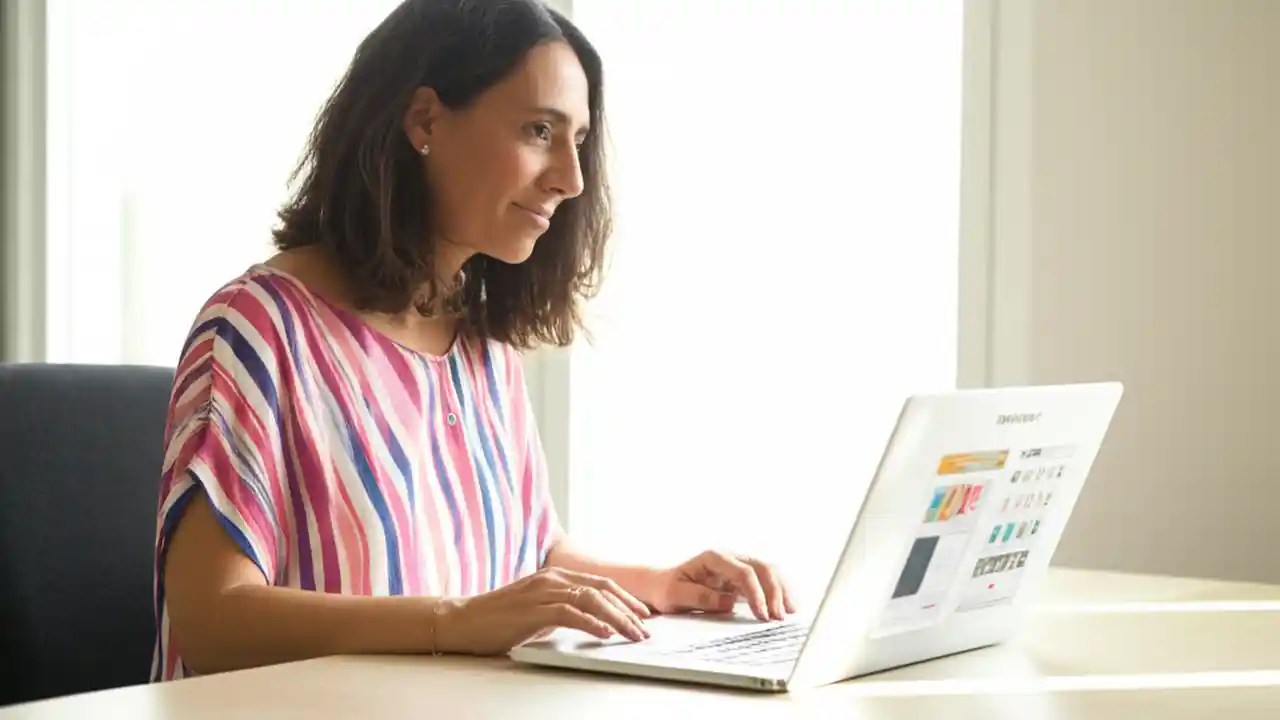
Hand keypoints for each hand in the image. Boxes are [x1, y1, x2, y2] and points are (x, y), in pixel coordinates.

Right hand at [439, 567, 651, 655]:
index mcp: (556, 576)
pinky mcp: (533, 609)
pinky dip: (591, 623)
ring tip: (632, 634)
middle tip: (645, 628)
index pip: (600, 583)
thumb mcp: (538, 609)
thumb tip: (590, 621)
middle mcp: (552, 578)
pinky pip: (570, 613)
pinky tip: (604, 634)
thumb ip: (562, 609)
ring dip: (617, 618)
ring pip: (591, 599)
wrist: (464, 620)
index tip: (642, 614)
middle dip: (628, 609)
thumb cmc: (499, 618)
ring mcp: (543, 591)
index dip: (625, 597)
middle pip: (602, 589)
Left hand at [646, 550, 795, 621]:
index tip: (762, 615)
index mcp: (713, 558)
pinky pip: (765, 581)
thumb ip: (701, 597)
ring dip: (781, 590)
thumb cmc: (667, 589)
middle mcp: (729, 558)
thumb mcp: (675, 595)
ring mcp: (737, 566)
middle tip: (778, 617)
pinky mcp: (742, 579)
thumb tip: (730, 603)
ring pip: (768, 571)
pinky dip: (777, 592)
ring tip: (789, 612)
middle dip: (774, 591)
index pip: (743, 572)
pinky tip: (787, 606)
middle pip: (761, 567)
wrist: (661, 585)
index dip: (756, 593)